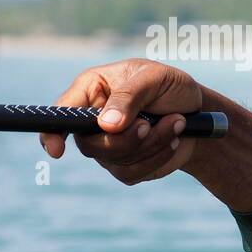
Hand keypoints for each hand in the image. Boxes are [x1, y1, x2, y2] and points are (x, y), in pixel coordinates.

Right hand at [40, 59, 203, 184]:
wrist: (199, 115)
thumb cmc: (172, 88)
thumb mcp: (155, 78)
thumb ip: (130, 96)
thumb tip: (106, 125)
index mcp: (91, 90)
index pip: (61, 114)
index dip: (53, 133)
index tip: (57, 150)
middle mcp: (92, 120)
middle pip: (90, 144)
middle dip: (126, 138)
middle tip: (149, 124)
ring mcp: (107, 146)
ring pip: (116, 159)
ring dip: (152, 143)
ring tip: (176, 122)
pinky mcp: (125, 165)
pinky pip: (133, 172)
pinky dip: (158, 157)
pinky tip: (174, 139)